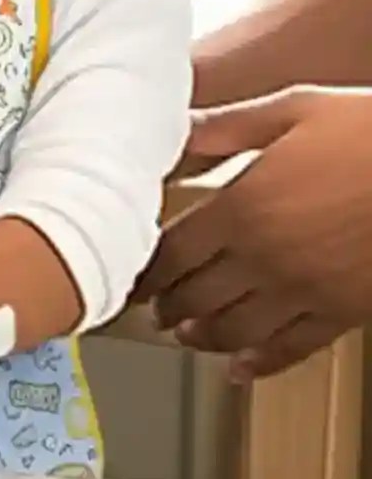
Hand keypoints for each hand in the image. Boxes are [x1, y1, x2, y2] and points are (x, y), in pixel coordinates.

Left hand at [134, 86, 371, 377]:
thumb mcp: (293, 109)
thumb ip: (227, 126)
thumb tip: (175, 129)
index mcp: (242, 208)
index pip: (172, 255)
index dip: (147, 271)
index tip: (134, 275)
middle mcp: (265, 257)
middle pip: (194, 297)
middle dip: (167, 306)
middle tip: (155, 308)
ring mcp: (304, 290)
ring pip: (233, 330)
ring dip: (202, 337)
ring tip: (187, 334)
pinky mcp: (343, 312)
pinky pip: (291, 350)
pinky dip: (259, 364)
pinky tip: (241, 369)